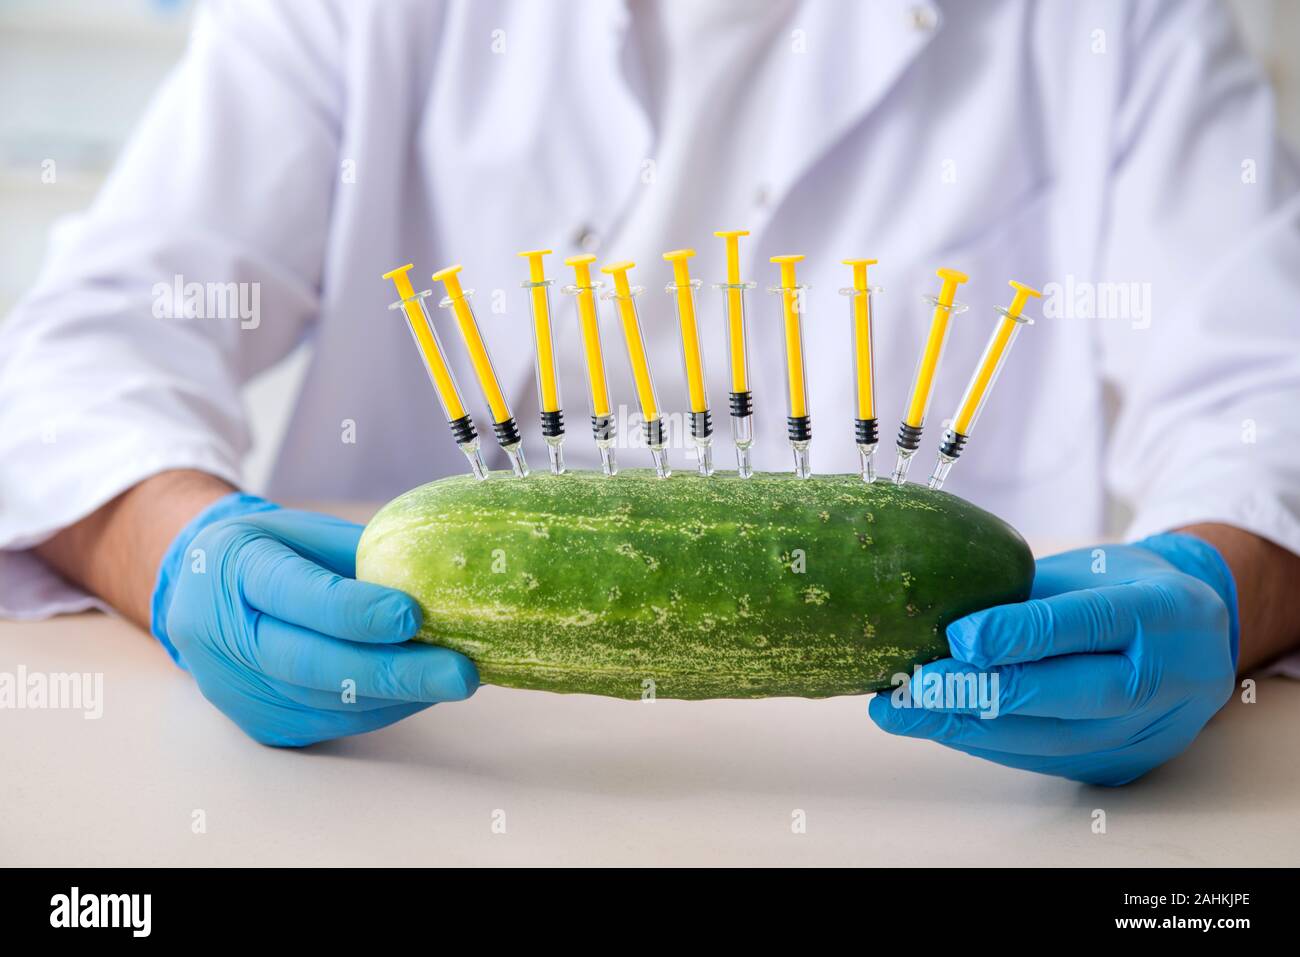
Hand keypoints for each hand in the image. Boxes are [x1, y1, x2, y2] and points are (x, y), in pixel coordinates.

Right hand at [153, 494, 476, 746]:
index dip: (353, 610)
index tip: (413, 615)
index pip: (295, 594)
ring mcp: (238, 689)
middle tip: (460, 673)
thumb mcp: (306, 530)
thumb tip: (442, 578)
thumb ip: (362, 556)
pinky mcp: (262, 723)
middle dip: (394, 671)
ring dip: (401, 694)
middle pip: (312, 663)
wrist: (200, 592)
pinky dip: (386, 707)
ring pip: (328, 701)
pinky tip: (424, 690)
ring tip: (458, 678)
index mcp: (234, 567)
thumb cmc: (272, 552)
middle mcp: (223, 635)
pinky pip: (334, 721)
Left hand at [868, 533, 1237, 784]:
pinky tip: (932, 724)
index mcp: (1159, 613)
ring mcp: (1141, 731)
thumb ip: (1029, 596)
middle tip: (912, 687)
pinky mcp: (1117, 765)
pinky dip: (982, 740)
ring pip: (1045, 737)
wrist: (1200, 639)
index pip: (1082, 626)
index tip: (957, 636)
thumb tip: (940, 613)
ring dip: (964, 726)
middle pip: (1063, 693)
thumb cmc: (1128, 591)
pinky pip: (1040, 756)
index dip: (1018, 634)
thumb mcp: (1092, 572)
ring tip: (899, 711)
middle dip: (979, 692)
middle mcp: (1161, 679)